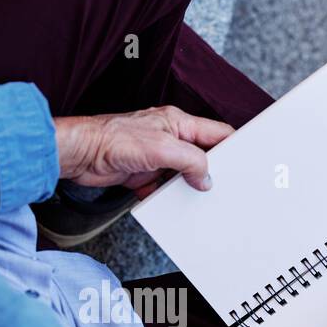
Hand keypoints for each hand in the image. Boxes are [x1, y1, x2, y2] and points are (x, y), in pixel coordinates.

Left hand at [53, 106, 233, 197]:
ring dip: (186, 187)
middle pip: (200, 156)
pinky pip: (161, 188)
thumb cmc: (114, 139)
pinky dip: (165, 197)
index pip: (216, 133)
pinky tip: (166, 203)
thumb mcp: (163, 147)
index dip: (232, 146)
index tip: (244, 162)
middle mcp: (169, 138)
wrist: (81, 154)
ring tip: (195, 199)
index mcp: (179, 123)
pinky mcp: (142, 173)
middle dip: (210, 171)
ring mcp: (156, 156)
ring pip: (182, 174)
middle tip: (221, 187)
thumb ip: (191, 160)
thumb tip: (206, 177)